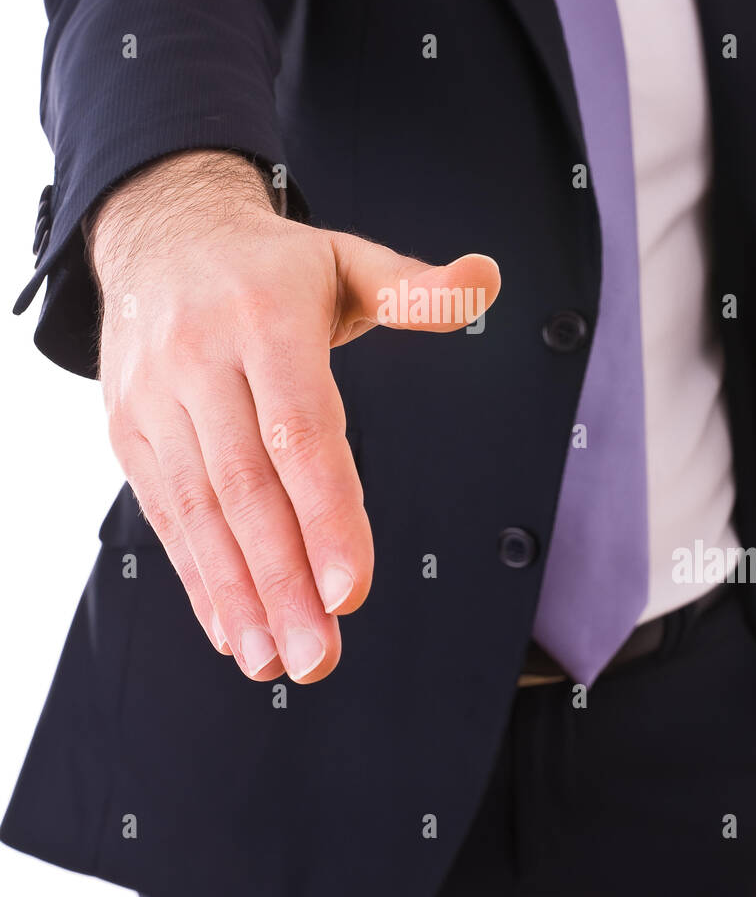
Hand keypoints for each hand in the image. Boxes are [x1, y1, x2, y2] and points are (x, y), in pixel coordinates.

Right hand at [88, 150, 499, 683]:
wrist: (161, 235)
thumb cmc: (270, 266)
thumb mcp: (347, 260)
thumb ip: (416, 287)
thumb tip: (486, 280)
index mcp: (266, 317)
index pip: (300, 430)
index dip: (326, 513)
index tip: (352, 590)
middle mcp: (200, 358)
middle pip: (246, 485)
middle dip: (282, 580)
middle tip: (317, 656)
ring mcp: (155, 397)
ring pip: (197, 509)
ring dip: (236, 593)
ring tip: (273, 661)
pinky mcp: (128, 429)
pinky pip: (164, 512)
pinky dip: (197, 575)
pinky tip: (231, 629)